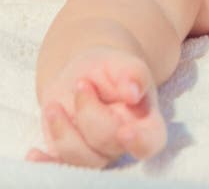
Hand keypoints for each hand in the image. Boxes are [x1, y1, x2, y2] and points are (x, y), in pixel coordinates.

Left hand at [26, 47, 166, 167]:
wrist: (83, 74)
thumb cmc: (110, 68)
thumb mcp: (121, 62)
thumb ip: (132, 73)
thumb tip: (134, 92)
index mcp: (145, 119)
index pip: (151, 140)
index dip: (140, 142)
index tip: (124, 131)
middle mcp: (124, 142)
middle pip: (110, 145)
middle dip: (90, 114)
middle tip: (81, 84)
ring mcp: (98, 153)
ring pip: (83, 158)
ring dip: (64, 132)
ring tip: (54, 105)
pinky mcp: (72, 157)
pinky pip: (59, 168)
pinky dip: (45, 163)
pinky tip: (34, 154)